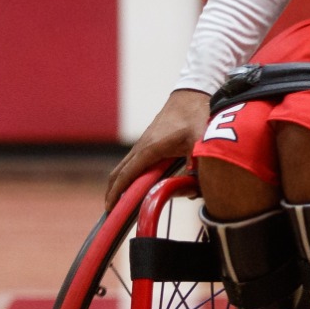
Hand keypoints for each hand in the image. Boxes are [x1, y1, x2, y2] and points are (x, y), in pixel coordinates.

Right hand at [106, 88, 210, 208]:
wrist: (190, 96)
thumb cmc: (194, 115)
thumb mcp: (199, 136)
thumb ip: (197, 156)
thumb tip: (193, 177)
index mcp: (151, 148)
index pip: (128, 174)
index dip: (117, 191)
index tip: (110, 207)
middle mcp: (142, 146)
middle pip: (118, 172)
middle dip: (112, 191)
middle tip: (110, 212)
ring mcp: (143, 144)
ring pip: (123, 167)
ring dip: (118, 184)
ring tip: (119, 203)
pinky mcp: (147, 143)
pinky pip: (131, 162)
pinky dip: (127, 175)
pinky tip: (135, 185)